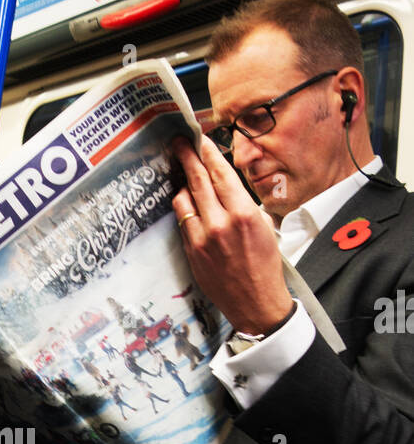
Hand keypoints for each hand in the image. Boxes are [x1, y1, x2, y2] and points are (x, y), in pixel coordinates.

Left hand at [171, 137, 292, 333]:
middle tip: (178, 142)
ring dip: (183, 184)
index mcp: (244, 214)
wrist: (256, 303)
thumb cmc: (265, 264)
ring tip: (184, 175)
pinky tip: (187, 202)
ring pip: (183, 200)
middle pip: (197, 181)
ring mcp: (202, 240)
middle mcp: (220, 224)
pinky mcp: (191, 253)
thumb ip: (243, 202)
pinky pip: (182, 222)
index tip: (200, 139)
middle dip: (186, 157)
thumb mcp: (264, 226)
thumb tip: (224, 183)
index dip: (207, 153)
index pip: (220, 173)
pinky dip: (184, 209)